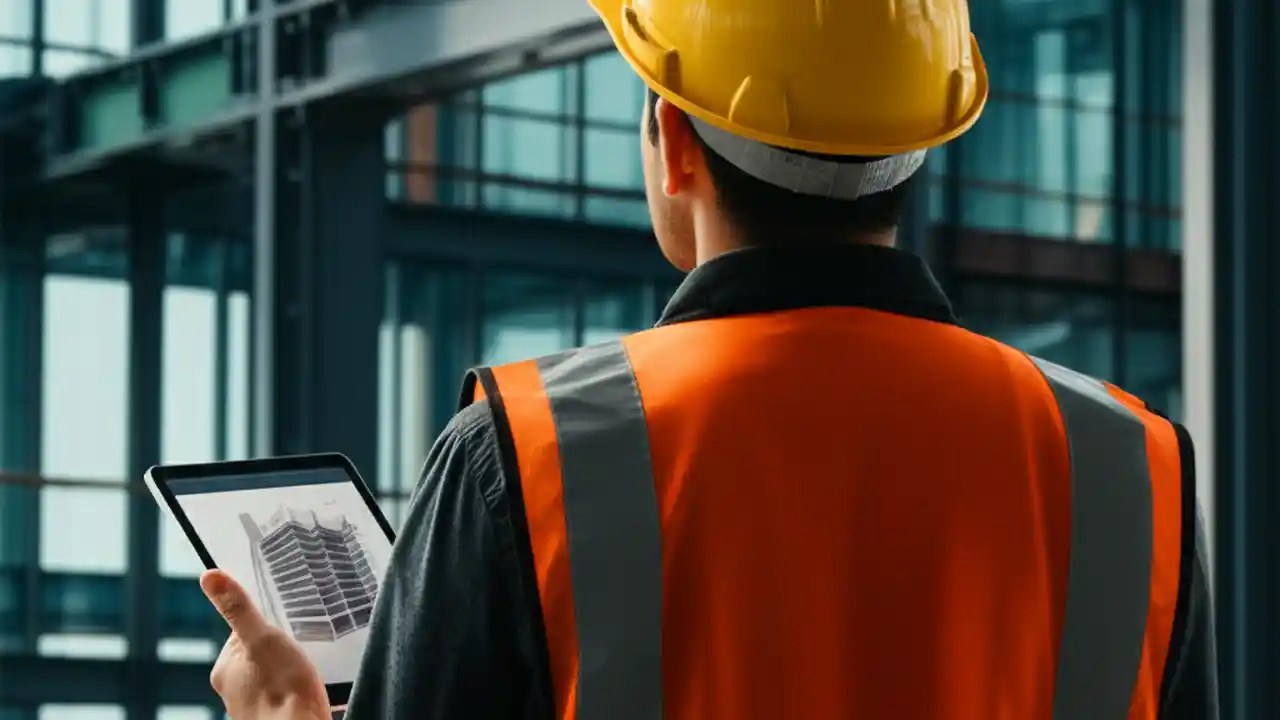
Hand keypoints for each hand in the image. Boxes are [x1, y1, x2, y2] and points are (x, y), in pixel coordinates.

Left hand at [201, 570, 329, 719]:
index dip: (266, 626)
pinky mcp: (273, 718)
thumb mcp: (262, 637)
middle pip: (258, 655)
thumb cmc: (281, 689)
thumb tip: (210, 576)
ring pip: (272, 676)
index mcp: (225, 668)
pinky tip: (307, 690)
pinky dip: (295, 691)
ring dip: (288, 672)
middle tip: (299, 646)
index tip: (284, 625)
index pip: (242, 634)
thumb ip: (238, 608)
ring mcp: (252, 707)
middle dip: (279, 649)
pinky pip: (285, 696)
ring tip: (305, 669)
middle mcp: (232, 690)